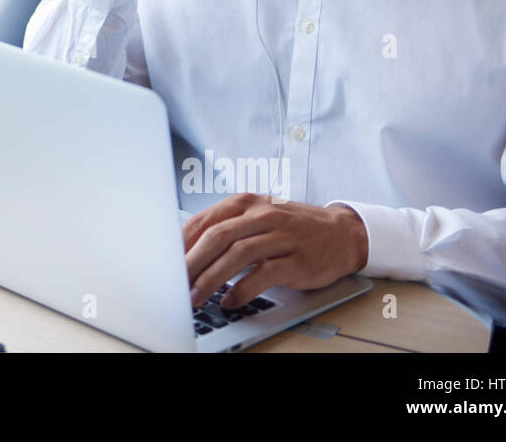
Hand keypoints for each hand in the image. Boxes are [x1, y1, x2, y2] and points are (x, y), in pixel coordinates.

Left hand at [184, 194, 368, 309]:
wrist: (342, 233)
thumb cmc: (291, 228)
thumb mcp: (257, 218)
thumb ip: (226, 229)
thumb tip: (185, 251)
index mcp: (246, 203)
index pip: (204, 220)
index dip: (181, 243)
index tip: (164, 262)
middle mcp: (262, 215)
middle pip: (217, 237)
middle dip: (191, 263)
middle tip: (174, 283)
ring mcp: (281, 236)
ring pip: (237, 254)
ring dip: (212, 278)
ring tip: (195, 297)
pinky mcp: (298, 259)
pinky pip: (264, 274)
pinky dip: (243, 289)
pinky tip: (229, 301)